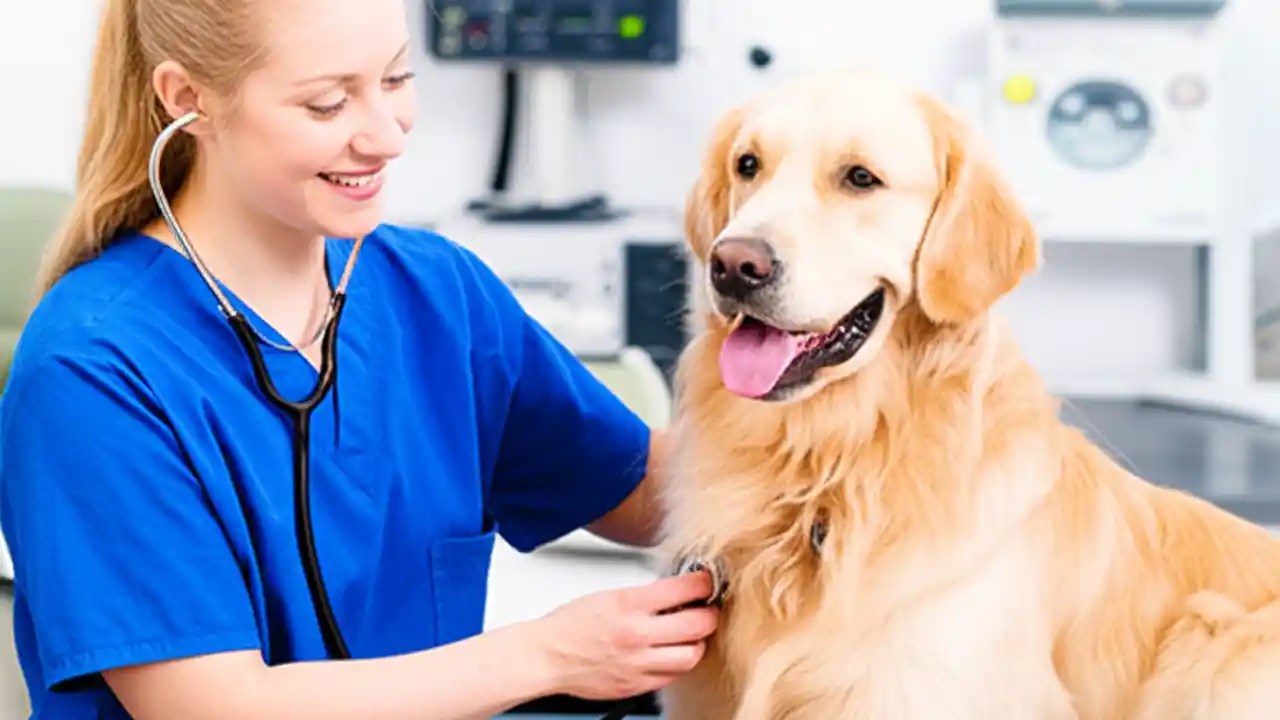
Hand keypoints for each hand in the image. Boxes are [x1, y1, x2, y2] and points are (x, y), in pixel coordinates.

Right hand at [532, 571, 719, 699]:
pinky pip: (671, 676)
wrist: (547, 657)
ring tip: (692, 635)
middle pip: (699, 625)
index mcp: (629, 604)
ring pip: (691, 656)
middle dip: (710, 614)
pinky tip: (672, 654)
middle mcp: (637, 634)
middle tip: (708, 609)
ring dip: (698, 643)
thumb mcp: (610, 596)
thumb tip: (678, 594)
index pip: (686, 589)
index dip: (704, 583)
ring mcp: (638, 663)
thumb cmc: (571, 625)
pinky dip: (677, 664)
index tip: (707, 582)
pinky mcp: (635, 685)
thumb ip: (646, 597)